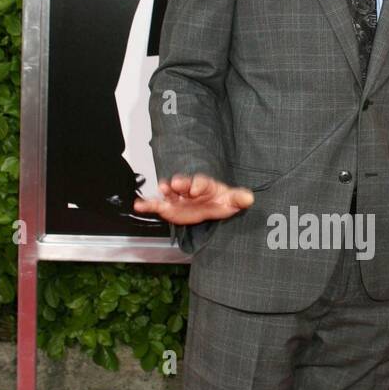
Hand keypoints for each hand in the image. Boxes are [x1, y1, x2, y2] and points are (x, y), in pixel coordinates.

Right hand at [133, 173, 254, 224]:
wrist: (210, 207)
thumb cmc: (220, 201)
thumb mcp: (232, 200)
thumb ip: (239, 198)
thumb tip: (249, 198)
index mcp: (204, 184)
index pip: (201, 182)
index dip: (198, 185)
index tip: (196, 189)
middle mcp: (188, 188)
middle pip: (183, 184)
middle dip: (180, 183)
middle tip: (176, 184)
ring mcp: (177, 197)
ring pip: (169, 192)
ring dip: (165, 190)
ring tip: (161, 190)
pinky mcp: (169, 207)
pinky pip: (156, 205)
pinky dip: (147, 205)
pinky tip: (139, 205)